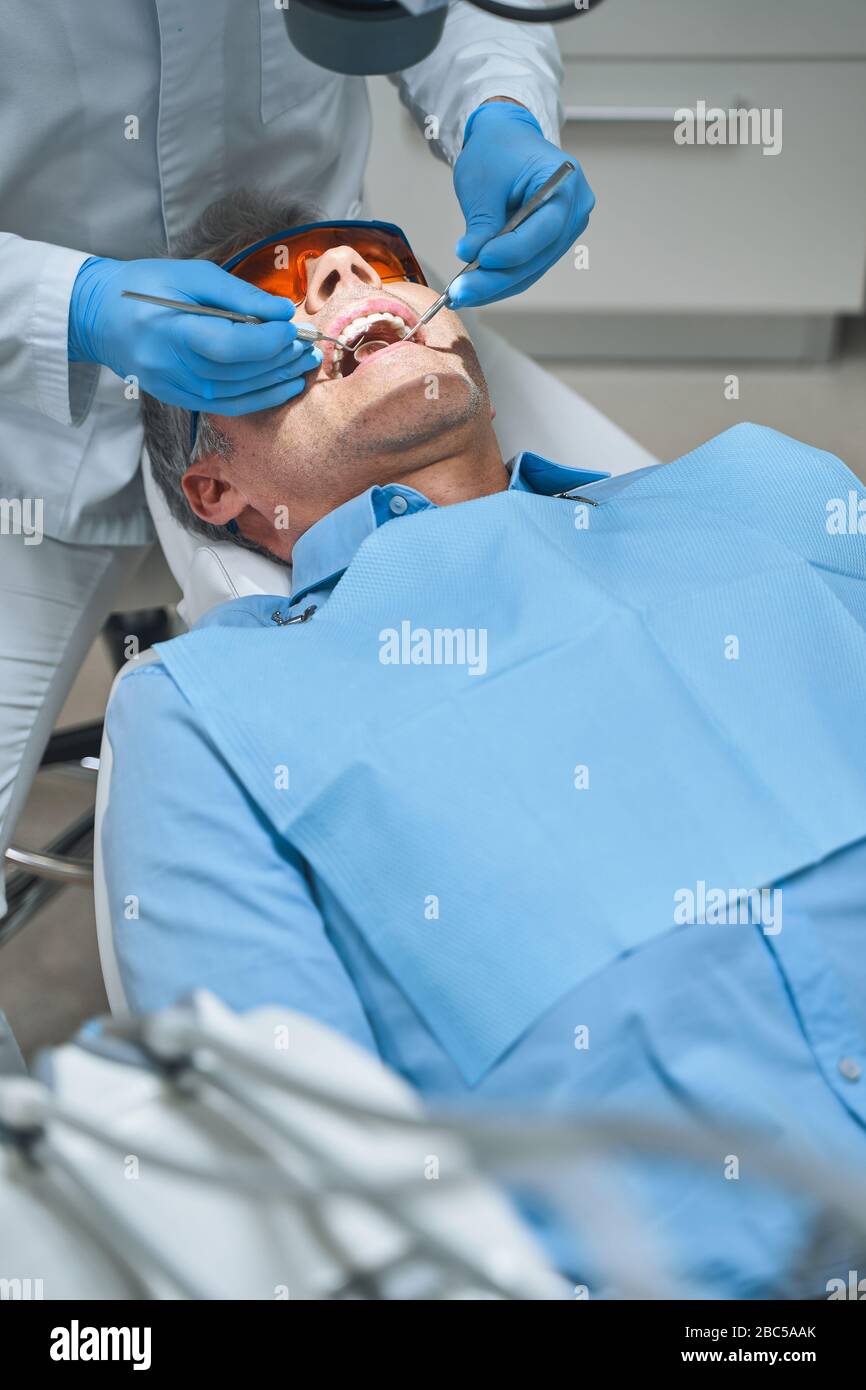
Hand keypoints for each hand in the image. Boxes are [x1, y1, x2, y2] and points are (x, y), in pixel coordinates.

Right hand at [67, 256, 320, 413]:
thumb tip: (282, 312)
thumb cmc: (147, 285)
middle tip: (310, 346)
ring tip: (305, 363)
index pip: (231, 346)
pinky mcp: (182, 400)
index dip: (268, 341)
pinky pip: (230, 405)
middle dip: (281, 359)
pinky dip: (262, 398)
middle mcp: (175, 367)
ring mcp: (178, 389)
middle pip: (241, 372)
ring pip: (240, 392)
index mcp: (173, 331)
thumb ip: (238, 295)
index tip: (293, 328)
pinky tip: (286, 386)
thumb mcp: (191, 275)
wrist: (102, 317)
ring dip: (278, 379)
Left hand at [450, 101, 594, 307]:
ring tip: (460, 295)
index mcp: (566, 182)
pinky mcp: (549, 244)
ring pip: (529, 270)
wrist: (506, 138)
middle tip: (459, 292)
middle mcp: (575, 211)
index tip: (479, 260)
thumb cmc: (498, 149)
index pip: (543, 229)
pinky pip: (526, 268)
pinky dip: (499, 280)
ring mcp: (565, 230)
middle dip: (495, 278)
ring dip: (494, 287)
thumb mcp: (484, 183)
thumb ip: (483, 223)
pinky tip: (473, 290)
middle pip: (536, 258)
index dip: (511, 251)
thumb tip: (471, 257)